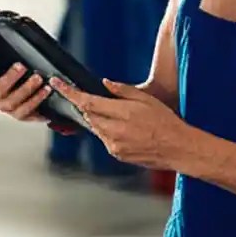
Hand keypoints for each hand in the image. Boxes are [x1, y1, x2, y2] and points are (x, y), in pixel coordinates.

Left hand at [0, 57, 74, 134]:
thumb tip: (54, 107)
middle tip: (37, 78)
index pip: (26, 111)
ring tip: (21, 67)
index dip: (36, 101)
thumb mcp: (34, 100)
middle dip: (27, 89)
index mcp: (17, 112)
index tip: (47, 89)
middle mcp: (4, 106)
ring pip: (0, 90)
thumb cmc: (22, 93)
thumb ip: (42, 101)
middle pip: (14, 100)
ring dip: (11, 78)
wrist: (0, 87)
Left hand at [50, 77, 198, 170]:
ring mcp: (114, 144)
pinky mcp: (116, 153)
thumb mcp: (146, 99)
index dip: (69, 92)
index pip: (87, 101)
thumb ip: (122, 90)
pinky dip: (107, 131)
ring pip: (95, 127)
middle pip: (88, 114)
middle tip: (99, 100)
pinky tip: (124, 129)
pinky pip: (104, 139)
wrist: (178, 148)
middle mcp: (114, 130)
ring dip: (99, 119)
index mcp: (122, 113)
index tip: (57, 83)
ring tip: (119, 116)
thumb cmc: (165, 121)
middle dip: (88, 105)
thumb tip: (104, 83)